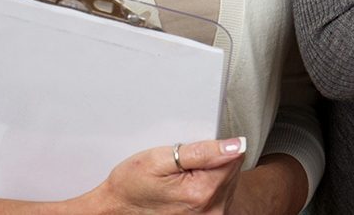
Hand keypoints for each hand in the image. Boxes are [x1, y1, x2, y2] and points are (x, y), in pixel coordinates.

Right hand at [89, 136, 246, 213]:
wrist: (116, 209)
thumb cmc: (132, 185)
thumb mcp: (161, 159)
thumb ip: (203, 151)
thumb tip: (236, 145)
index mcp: (203, 192)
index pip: (234, 156)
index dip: (214, 148)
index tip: (192, 154)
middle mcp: (212, 210)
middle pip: (232, 170)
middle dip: (213, 163)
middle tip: (183, 167)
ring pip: (228, 183)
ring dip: (211, 176)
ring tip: (183, 179)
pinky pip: (221, 197)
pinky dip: (208, 190)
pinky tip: (188, 190)